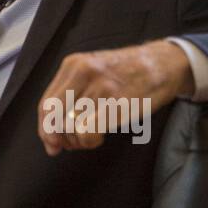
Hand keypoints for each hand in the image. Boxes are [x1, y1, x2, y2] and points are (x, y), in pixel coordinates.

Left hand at [35, 39, 192, 155]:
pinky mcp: (118, 103)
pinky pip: (88, 132)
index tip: (51, 144)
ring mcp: (101, 87)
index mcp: (72, 65)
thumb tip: (50, 139)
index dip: (45, 129)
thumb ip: (70, 98)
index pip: (46, 103)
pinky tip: (100, 136)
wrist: (163, 63)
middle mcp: (83, 73)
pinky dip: (90, 141)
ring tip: (90, 137)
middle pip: (54, 116)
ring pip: (70, 126)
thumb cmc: (126, 73)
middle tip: (70, 144)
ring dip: (77, 140)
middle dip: (58, 137)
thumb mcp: (92, 72)